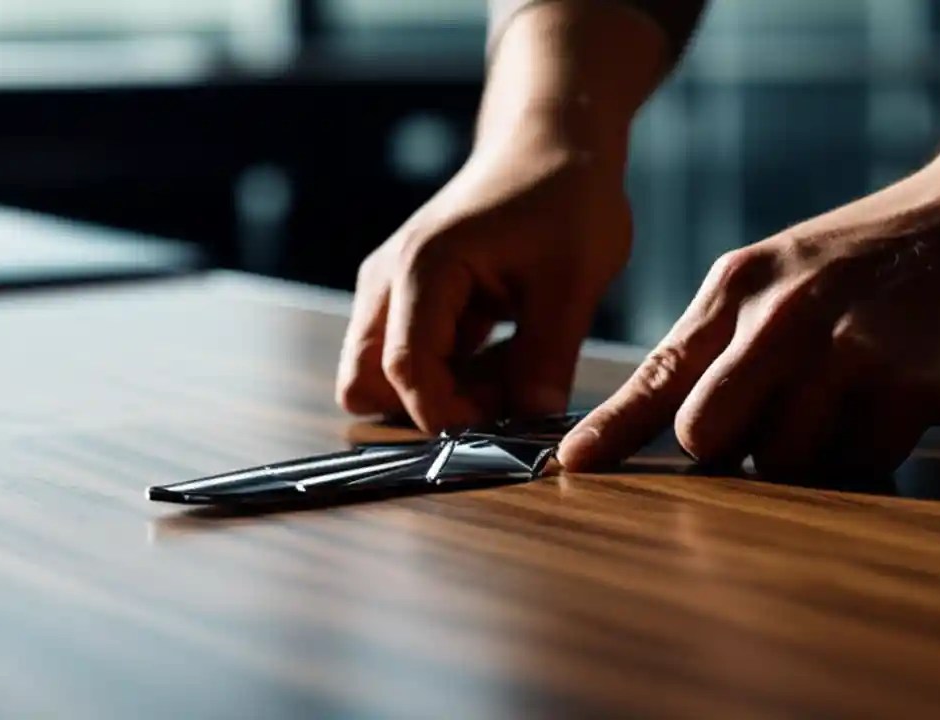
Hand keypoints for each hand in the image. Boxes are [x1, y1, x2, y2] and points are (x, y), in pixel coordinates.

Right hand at [336, 130, 631, 431]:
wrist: (549, 142)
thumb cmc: (563, 194)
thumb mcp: (574, 279)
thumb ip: (549, 356)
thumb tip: (535, 422)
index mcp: (422, 269)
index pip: (403, 369)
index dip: (447, 414)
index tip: (502, 425)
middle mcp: (389, 281)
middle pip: (364, 380)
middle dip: (427, 407)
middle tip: (497, 400)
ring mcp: (393, 288)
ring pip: (383, 373)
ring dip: (441, 391)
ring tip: (510, 371)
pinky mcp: (410, 296)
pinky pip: (411, 356)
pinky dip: (453, 372)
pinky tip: (507, 353)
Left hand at [560, 162, 939, 476]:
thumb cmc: (868, 262)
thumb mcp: (779, 278)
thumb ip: (721, 343)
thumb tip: (670, 426)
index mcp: (737, 288)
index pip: (656, 375)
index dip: (610, 431)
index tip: (571, 466)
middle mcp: (778, 315)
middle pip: (705, 435)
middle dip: (732, 449)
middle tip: (780, 416)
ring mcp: (843, 346)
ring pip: (783, 461)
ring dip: (810, 451)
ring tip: (849, 396)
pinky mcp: (908, 380)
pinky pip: (859, 461)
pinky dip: (870, 449)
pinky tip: (892, 400)